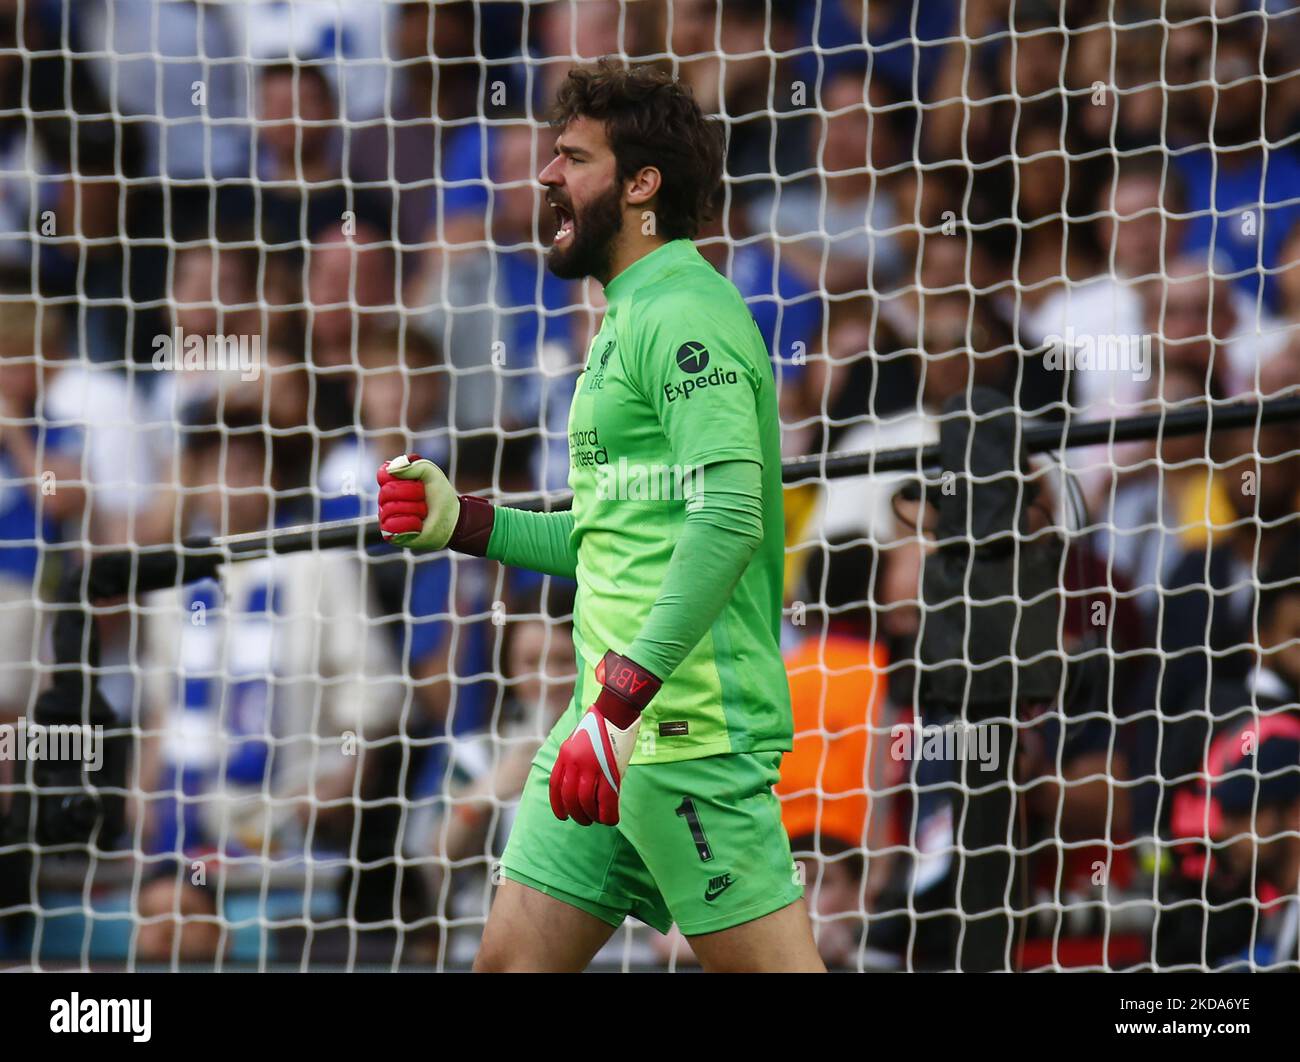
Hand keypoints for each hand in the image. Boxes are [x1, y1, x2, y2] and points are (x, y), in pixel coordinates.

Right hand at [376, 454, 460, 548]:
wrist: (451, 519)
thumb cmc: (440, 495)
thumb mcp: (431, 473)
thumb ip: (414, 465)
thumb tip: (390, 469)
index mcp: (391, 482)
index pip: (383, 475)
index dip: (402, 478)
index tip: (417, 482)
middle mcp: (385, 499)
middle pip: (387, 491)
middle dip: (412, 493)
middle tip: (424, 498)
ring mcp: (385, 516)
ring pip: (390, 509)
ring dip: (415, 509)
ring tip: (423, 512)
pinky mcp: (390, 534)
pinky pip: (392, 526)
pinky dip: (412, 524)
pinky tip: (419, 524)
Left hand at [549, 651, 661, 826]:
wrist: (616, 709)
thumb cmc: (601, 723)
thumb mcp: (579, 739)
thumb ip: (576, 760)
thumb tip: (580, 783)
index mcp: (565, 753)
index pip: (555, 785)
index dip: (558, 804)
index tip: (562, 816)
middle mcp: (575, 761)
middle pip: (570, 797)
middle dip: (576, 813)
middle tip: (584, 820)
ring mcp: (592, 766)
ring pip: (586, 801)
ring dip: (591, 815)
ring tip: (596, 820)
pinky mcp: (610, 769)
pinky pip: (606, 799)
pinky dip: (607, 813)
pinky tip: (610, 819)